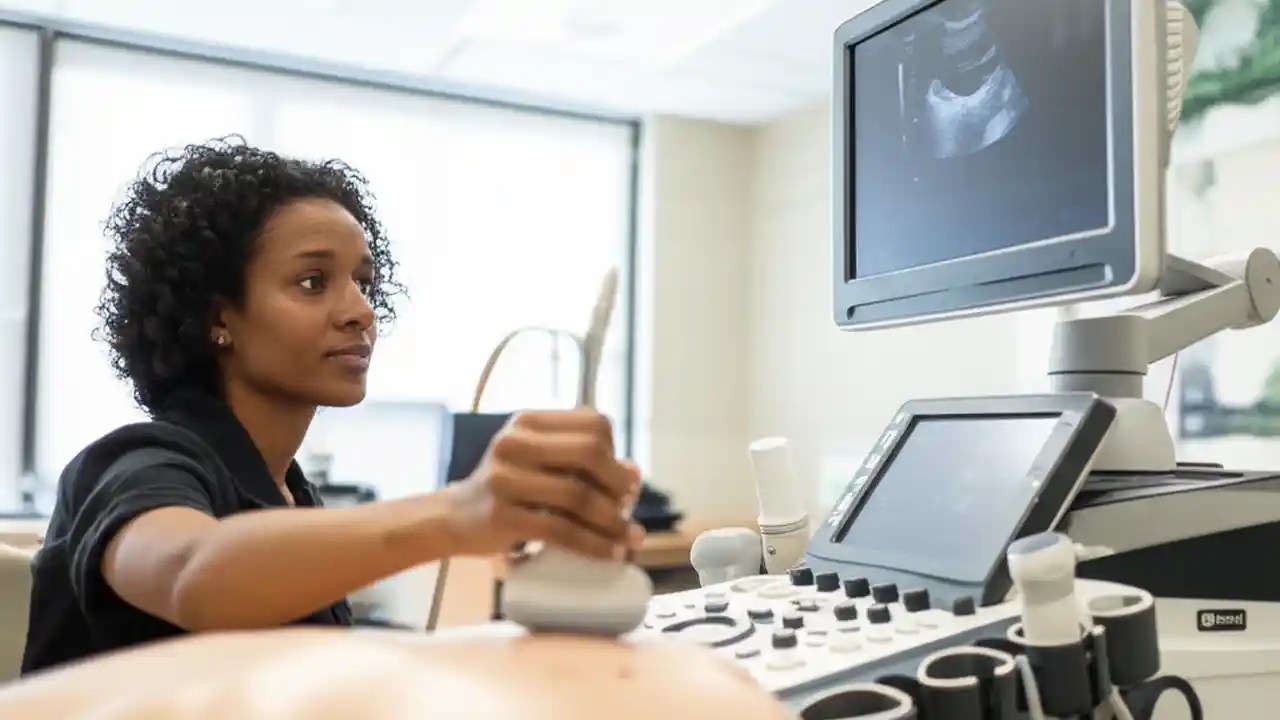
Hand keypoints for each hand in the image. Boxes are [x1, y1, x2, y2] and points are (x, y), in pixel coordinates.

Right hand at [443, 408, 645, 559]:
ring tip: (630, 537)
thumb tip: (633, 473)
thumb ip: (581, 463)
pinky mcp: (503, 516)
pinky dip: (593, 544)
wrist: (455, 518)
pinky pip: (561, 530)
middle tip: (629, 505)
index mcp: (528, 422)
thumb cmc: (509, 487)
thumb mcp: (539, 462)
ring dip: (613, 520)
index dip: (615, 451)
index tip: (622, 478)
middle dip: (618, 483)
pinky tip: (611, 553)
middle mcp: (514, 443)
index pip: (592, 422)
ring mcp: (505, 478)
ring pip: (578, 495)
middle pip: (588, 453)